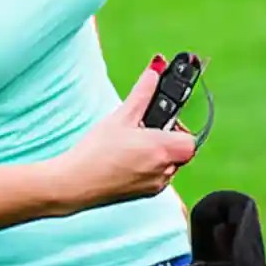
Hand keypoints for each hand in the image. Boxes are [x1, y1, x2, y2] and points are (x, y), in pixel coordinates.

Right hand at [54, 62, 196, 210]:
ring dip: (158, 153)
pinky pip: (157, 177)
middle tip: (144, 130)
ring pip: (169, 165)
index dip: (180, 128)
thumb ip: (143, 92)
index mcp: (162, 149)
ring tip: (131, 145)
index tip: (163, 121)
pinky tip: (126, 160)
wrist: (74, 185)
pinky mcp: (145, 195)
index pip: (190, 140)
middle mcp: (164, 171)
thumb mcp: (121, 116)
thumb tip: (156, 70)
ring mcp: (155, 185)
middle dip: (167, 138)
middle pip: (181, 152)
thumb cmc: (96, 152)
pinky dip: (149, 167)